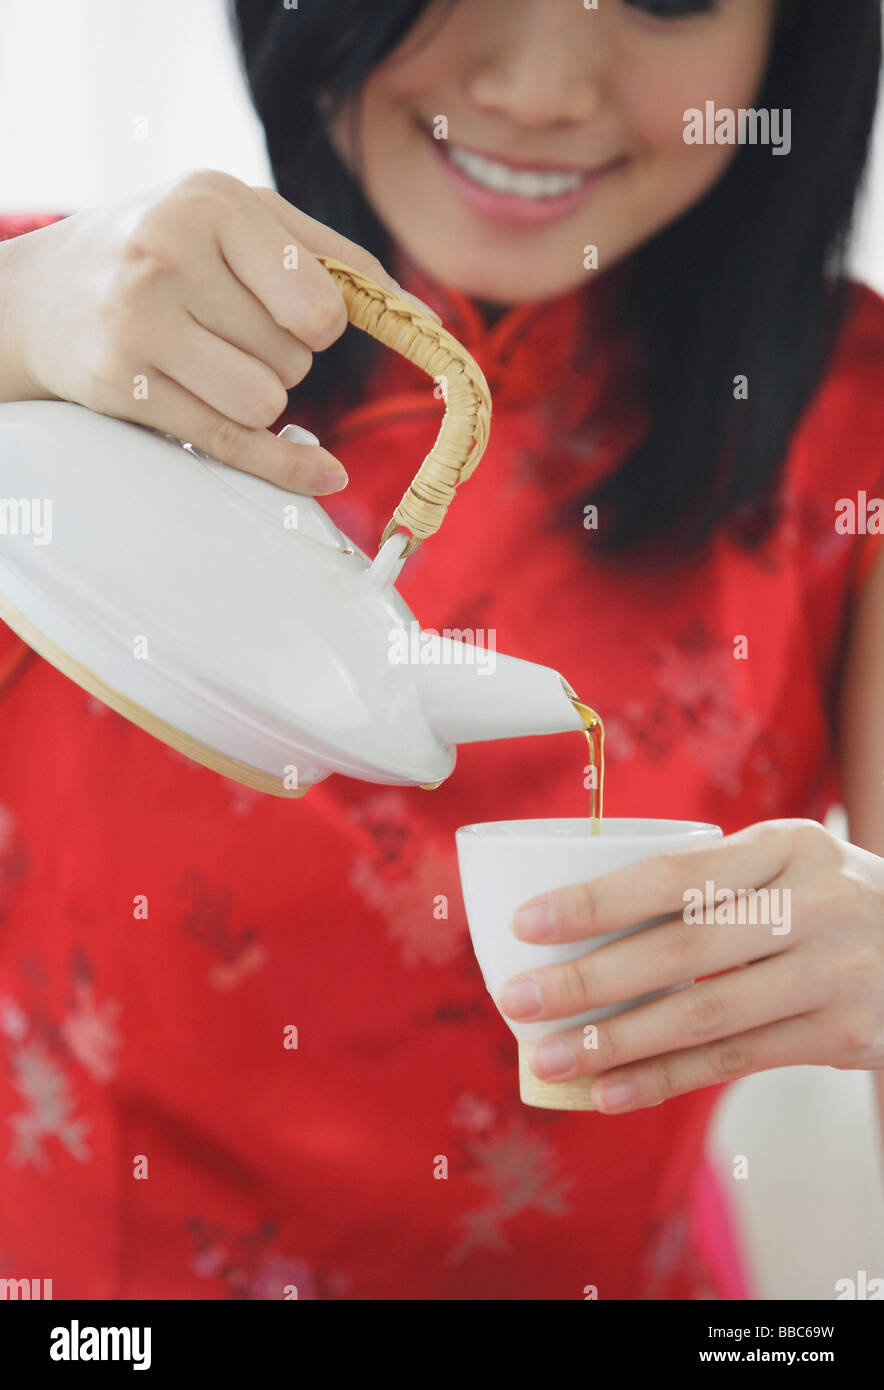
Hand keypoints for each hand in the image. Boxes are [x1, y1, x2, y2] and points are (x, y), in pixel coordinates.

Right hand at [1, 169, 434, 489]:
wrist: (44, 294)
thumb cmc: (166, 251)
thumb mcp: (239, 220)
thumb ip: (329, 257)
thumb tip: (417, 312)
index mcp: (213, 201)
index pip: (321, 304)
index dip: (324, 326)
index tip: (301, 321)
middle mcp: (169, 254)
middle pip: (295, 356)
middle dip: (281, 356)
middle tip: (227, 332)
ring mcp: (140, 323)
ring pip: (268, 401)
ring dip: (261, 397)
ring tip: (213, 363)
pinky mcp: (123, 385)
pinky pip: (233, 443)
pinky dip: (286, 466)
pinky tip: (322, 474)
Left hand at [500, 819, 883, 1112]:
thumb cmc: (831, 901)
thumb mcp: (790, 864)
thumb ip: (713, 882)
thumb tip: (585, 918)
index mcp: (785, 845)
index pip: (675, 874)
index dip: (596, 902)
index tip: (526, 923)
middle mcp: (813, 903)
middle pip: (681, 949)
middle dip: (588, 980)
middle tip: (517, 1000)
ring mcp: (832, 972)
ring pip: (703, 1015)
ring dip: (616, 1042)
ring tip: (549, 1058)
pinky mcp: (844, 1034)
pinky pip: (736, 1061)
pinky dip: (666, 1079)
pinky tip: (610, 1093)